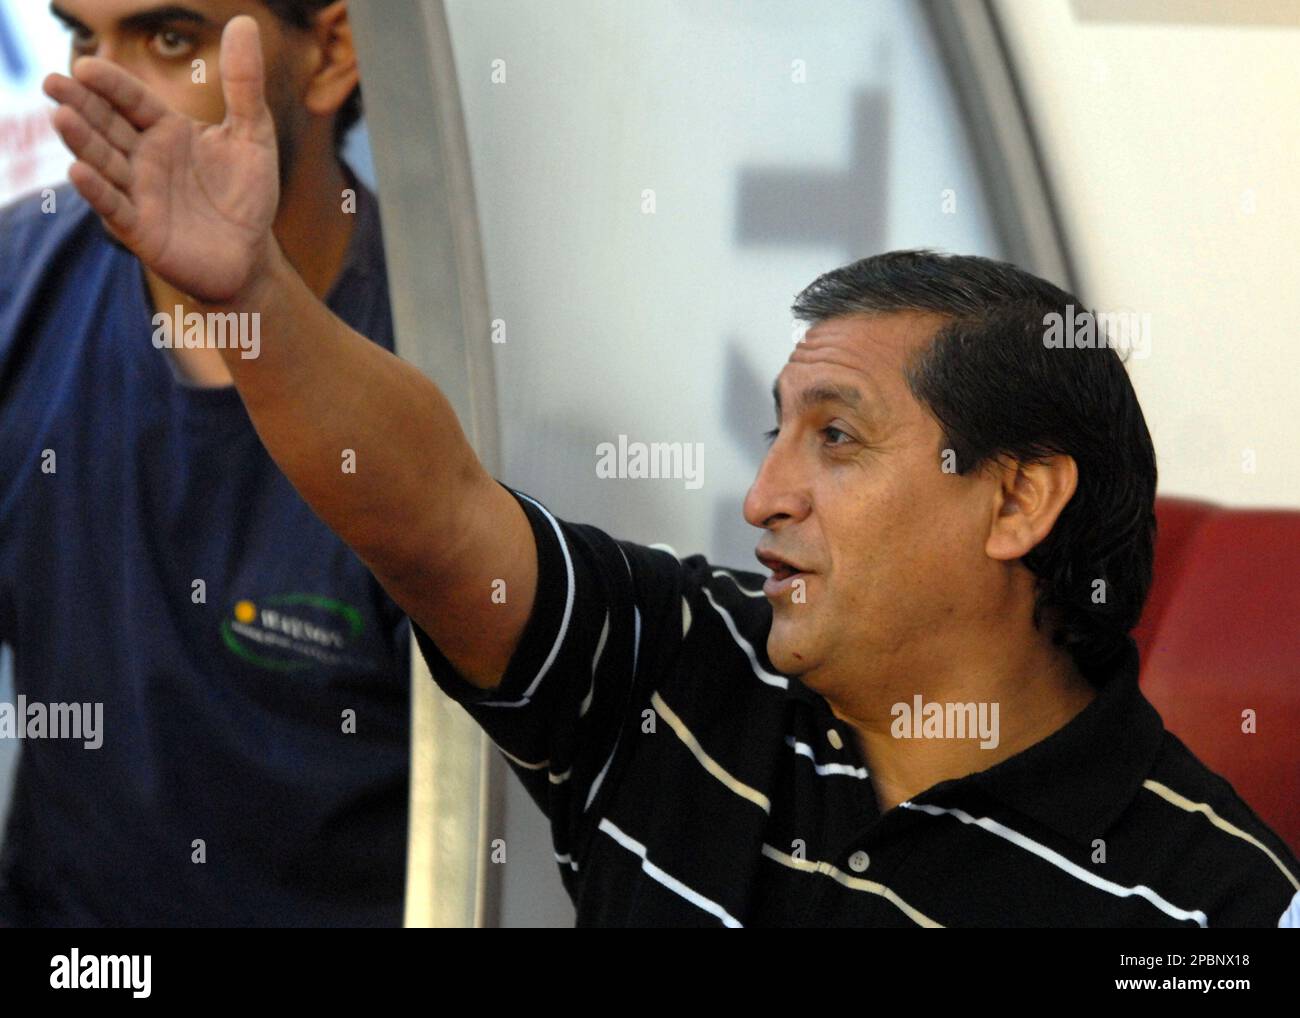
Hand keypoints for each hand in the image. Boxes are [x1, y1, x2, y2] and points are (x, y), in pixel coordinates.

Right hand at [43, 15, 279, 303]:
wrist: (251, 255)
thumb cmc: (247, 195)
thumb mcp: (253, 135)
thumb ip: (245, 84)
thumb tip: (244, 22)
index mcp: (166, 130)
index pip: (133, 100)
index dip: (112, 84)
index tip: (88, 65)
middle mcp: (144, 157)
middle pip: (108, 125)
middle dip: (81, 105)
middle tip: (54, 81)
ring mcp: (138, 193)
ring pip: (104, 161)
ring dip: (82, 141)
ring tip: (62, 117)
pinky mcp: (140, 229)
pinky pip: (115, 206)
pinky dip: (97, 190)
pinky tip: (78, 170)